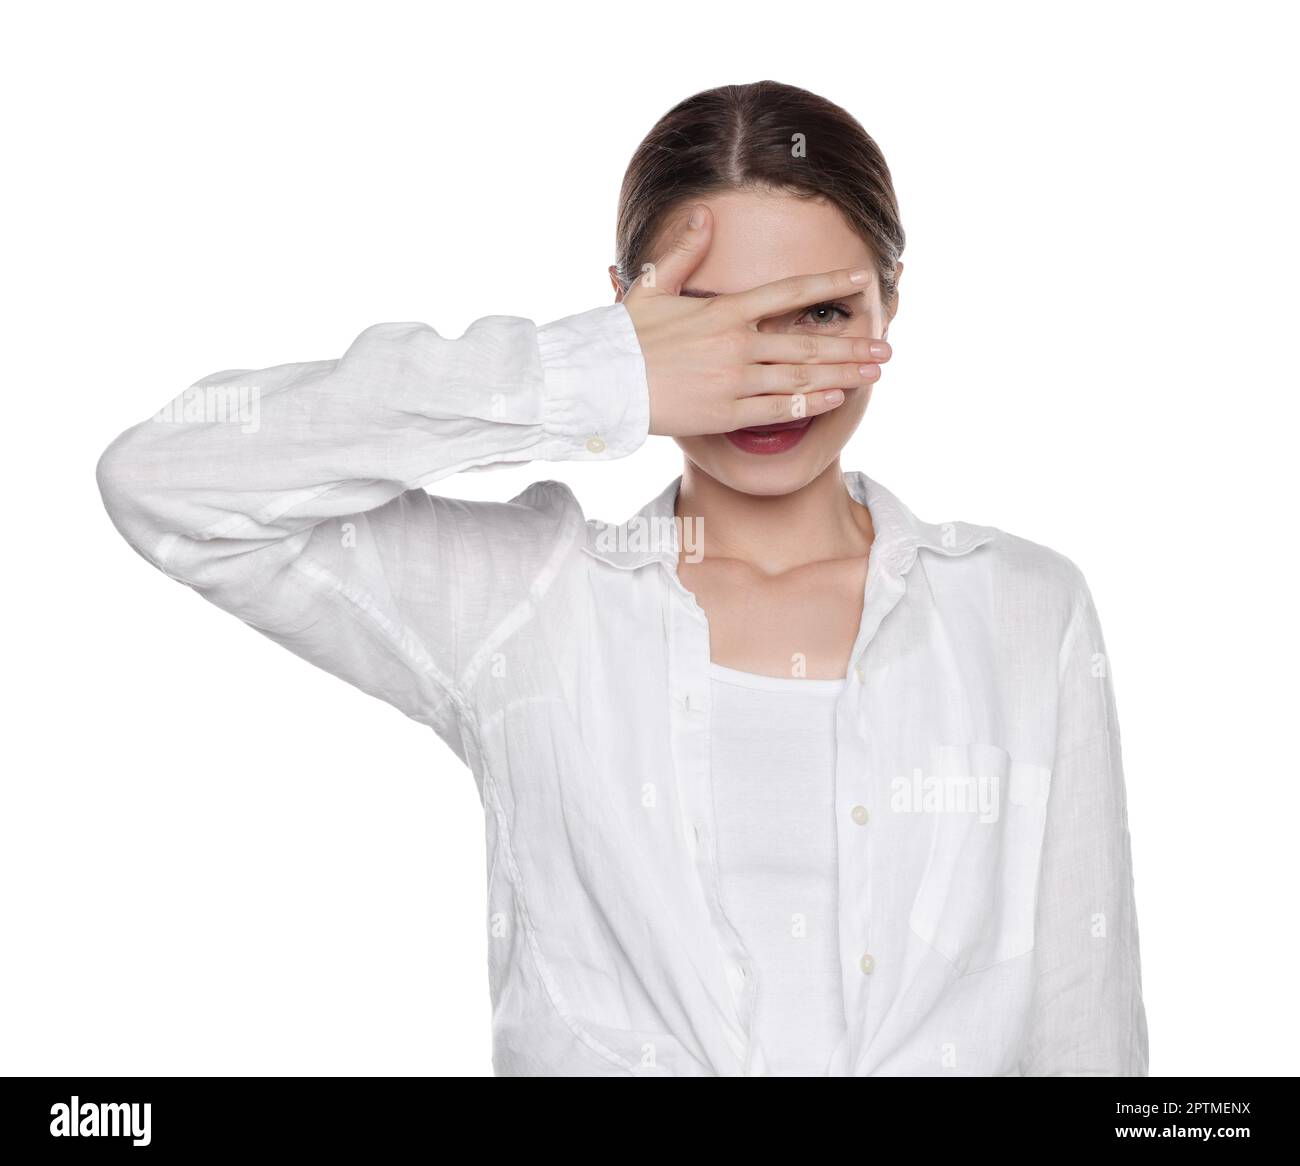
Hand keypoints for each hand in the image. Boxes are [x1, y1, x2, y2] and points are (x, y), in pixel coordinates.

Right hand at [621, 204, 890, 437]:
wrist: (602, 383)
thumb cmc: (624, 338)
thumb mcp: (652, 287)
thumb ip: (684, 251)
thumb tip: (704, 214)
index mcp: (724, 311)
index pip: (788, 292)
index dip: (829, 283)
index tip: (861, 279)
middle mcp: (736, 344)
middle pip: (806, 343)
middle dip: (851, 345)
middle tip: (884, 347)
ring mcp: (733, 381)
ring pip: (800, 378)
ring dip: (842, 375)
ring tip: (873, 374)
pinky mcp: (725, 414)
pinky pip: (778, 410)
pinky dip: (811, 403)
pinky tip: (837, 398)